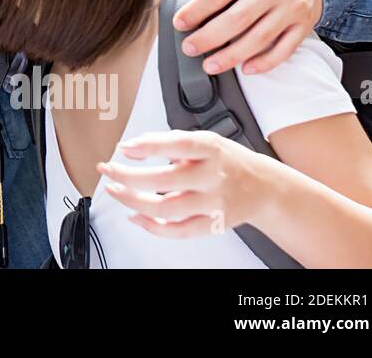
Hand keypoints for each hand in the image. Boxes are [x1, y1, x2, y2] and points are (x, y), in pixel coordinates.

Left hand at [96, 130, 270, 237]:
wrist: (264, 188)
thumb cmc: (227, 161)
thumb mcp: (204, 140)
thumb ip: (168, 142)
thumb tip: (132, 148)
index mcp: (211, 149)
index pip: (178, 144)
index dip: (148, 146)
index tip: (123, 148)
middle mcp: (213, 176)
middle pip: (165, 180)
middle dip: (128, 176)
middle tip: (107, 170)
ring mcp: (213, 203)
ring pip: (167, 209)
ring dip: (133, 201)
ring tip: (115, 190)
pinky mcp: (213, 224)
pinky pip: (179, 231)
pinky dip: (153, 226)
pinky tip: (135, 216)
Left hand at [171, 0, 322, 75]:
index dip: (196, 11)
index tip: (179, 23)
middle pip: (238, 19)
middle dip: (208, 38)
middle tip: (188, 48)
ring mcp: (294, 6)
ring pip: (260, 38)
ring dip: (231, 56)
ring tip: (209, 65)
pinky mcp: (306, 22)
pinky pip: (286, 49)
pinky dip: (266, 63)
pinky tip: (246, 68)